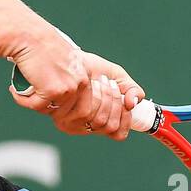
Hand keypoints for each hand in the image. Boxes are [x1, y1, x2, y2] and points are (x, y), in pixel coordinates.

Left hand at [9, 37, 142, 140]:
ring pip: (99, 120)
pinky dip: (93, 95)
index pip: (117, 132)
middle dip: (113, 101)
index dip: (125, 118)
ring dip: (104, 96)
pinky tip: (88, 83)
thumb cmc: (89, 69)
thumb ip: (130, 88)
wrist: (65, 58)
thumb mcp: (115, 76)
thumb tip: (133, 103)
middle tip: (107, 83)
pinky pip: (84, 113)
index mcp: (95, 123)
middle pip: (109, 125)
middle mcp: (82, 127)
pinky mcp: (56, 113)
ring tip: (98, 81)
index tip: (124, 98)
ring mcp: (68, 122)